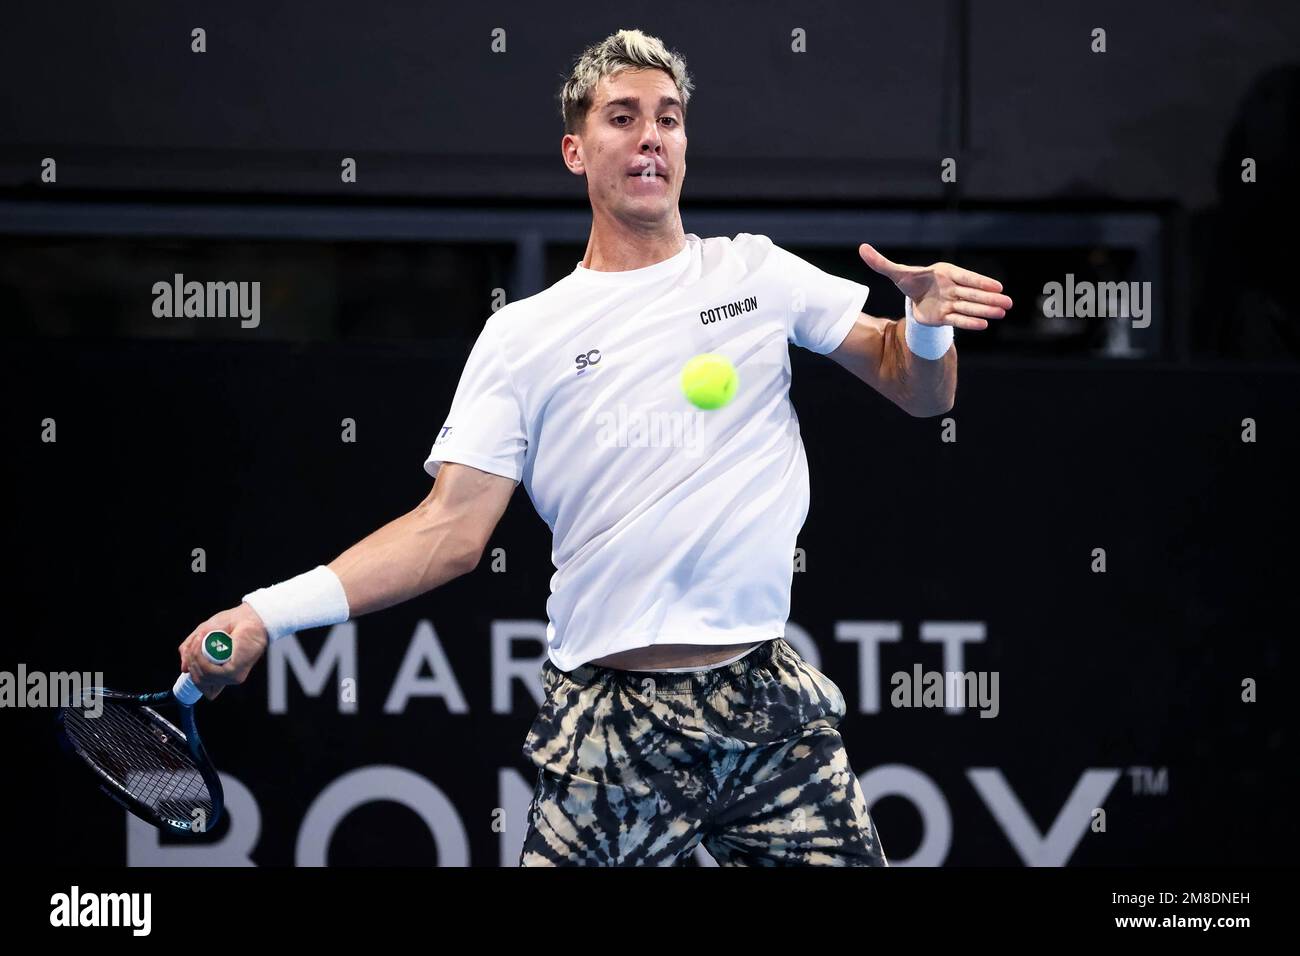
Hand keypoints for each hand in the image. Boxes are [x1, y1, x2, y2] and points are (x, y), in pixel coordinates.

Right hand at [177, 602, 269, 699]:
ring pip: (202, 677)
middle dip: (191, 663)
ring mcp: (232, 676)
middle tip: (193, 644)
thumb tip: (184, 669)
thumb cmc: (231, 623)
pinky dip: (200, 659)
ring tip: (198, 640)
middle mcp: (228, 677)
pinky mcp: (234, 672)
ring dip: (194, 658)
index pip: (206, 689)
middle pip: (199, 682)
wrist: (249, 616)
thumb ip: (190, 650)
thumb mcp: (203, 634)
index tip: (189, 662)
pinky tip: (201, 644)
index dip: (193, 677)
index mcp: (223, 671)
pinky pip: (209, 672)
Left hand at [858, 243, 1012, 330]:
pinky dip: (970, 322)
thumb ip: (880, 262)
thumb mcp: (895, 273)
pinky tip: (985, 325)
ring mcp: (951, 302)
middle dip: (989, 298)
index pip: (965, 277)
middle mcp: (951, 288)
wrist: (913, 299)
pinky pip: (959, 319)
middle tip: (1008, 302)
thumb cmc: (911, 283)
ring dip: (985, 310)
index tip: (997, 286)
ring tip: (1003, 312)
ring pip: (970, 307)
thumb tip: (862, 248)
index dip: (981, 282)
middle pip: (972, 294)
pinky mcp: (945, 316)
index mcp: (944, 274)